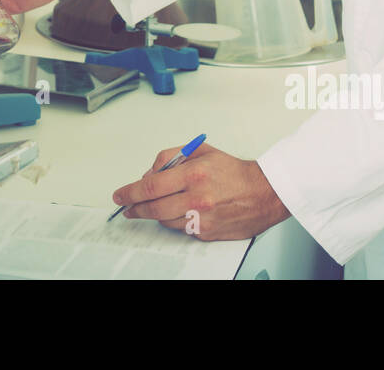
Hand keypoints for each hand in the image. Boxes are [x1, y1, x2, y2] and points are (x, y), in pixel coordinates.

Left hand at [112, 143, 290, 240]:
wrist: (263, 193)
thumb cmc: (232, 171)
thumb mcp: (201, 151)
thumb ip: (170, 157)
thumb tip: (149, 174)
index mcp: (194, 174)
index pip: (151, 186)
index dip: (130, 192)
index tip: (120, 195)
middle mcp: (197, 197)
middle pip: (153, 208)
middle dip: (135, 208)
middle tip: (128, 207)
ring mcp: (202, 218)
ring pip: (164, 220)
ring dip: (155, 213)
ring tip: (157, 205)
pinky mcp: (207, 232)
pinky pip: (180, 228)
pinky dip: (175, 220)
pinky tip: (181, 210)